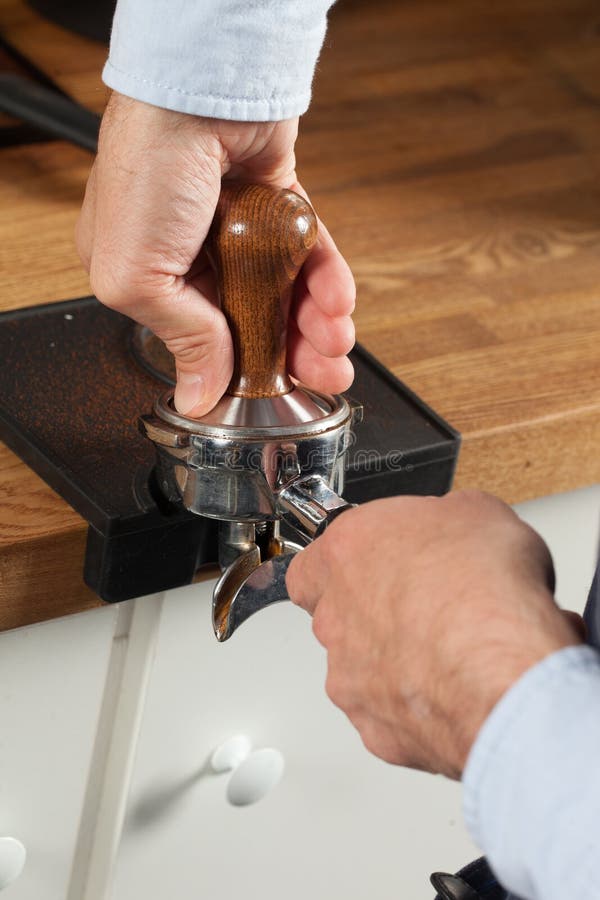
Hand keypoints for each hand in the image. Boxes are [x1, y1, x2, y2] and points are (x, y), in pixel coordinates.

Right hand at [76, 93, 354, 415]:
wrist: (199, 89)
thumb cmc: (149, 166)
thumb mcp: (138, 276)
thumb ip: (180, 338)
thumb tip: (200, 394)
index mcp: (145, 275)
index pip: (198, 338)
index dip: (240, 366)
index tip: (271, 387)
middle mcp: (191, 252)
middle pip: (252, 319)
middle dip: (293, 352)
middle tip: (324, 373)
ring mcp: (237, 226)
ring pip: (286, 289)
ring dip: (317, 322)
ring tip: (337, 341)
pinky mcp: (277, 201)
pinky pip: (309, 249)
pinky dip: (328, 277)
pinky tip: (337, 300)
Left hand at [287, 490, 582, 777]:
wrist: (507, 672)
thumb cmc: (488, 594)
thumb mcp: (478, 512)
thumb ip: (445, 519)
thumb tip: (458, 525)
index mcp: (348, 550)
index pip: (315, 559)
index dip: (347, 564)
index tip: (374, 562)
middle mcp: (336, 614)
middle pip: (337, 613)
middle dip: (376, 612)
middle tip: (425, 606)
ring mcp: (349, 674)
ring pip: (359, 667)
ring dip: (395, 660)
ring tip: (451, 652)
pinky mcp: (375, 727)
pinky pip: (387, 713)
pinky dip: (416, 705)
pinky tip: (456, 690)